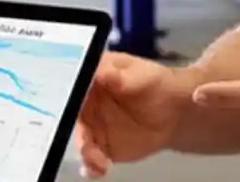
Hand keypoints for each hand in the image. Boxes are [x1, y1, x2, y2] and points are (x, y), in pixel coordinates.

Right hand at [73, 52, 195, 177]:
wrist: (175, 112)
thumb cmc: (155, 84)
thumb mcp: (136, 73)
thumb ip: (114, 75)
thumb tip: (93, 71)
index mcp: (89, 78)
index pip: (69, 85)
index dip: (64, 95)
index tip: (65, 107)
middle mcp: (84, 102)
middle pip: (68, 116)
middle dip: (69, 129)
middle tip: (82, 139)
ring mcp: (91, 125)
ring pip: (78, 139)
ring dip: (84, 150)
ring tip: (97, 160)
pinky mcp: (100, 145)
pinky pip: (90, 157)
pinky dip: (91, 165)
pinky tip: (99, 169)